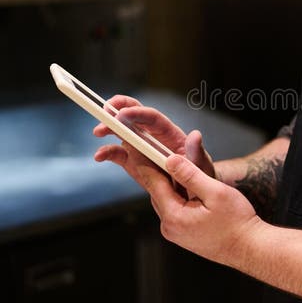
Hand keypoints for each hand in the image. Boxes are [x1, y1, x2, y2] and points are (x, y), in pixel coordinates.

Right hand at [94, 97, 215, 193]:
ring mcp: (141, 148)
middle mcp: (153, 136)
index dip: (137, 113)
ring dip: (108, 128)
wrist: (194, 192)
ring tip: (98, 132)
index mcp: (169, 133)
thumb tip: (195, 136)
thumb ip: (197, 152)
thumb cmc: (200, 174)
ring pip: (122, 131)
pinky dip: (106, 153)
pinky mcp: (133, 161)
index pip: (152, 118)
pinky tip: (99, 156)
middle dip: (118, 110)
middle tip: (104, 112)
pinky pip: (118, 153)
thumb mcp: (201, 164)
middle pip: (133, 116)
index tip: (122, 114)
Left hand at [135, 151, 260, 266]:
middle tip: (152, 148)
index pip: (154, 183)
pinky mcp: (184, 235)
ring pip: (167, 200)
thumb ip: (191, 175)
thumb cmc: (238, 222)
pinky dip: (178, 195)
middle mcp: (170, 227)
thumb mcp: (215, 192)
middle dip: (158, 170)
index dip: (145, 161)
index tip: (137, 146)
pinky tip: (186, 184)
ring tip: (172, 163)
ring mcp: (176, 233)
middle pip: (158, 191)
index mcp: (174, 217)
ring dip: (170, 183)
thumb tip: (171, 160)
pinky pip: (175, 209)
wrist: (251, 249)